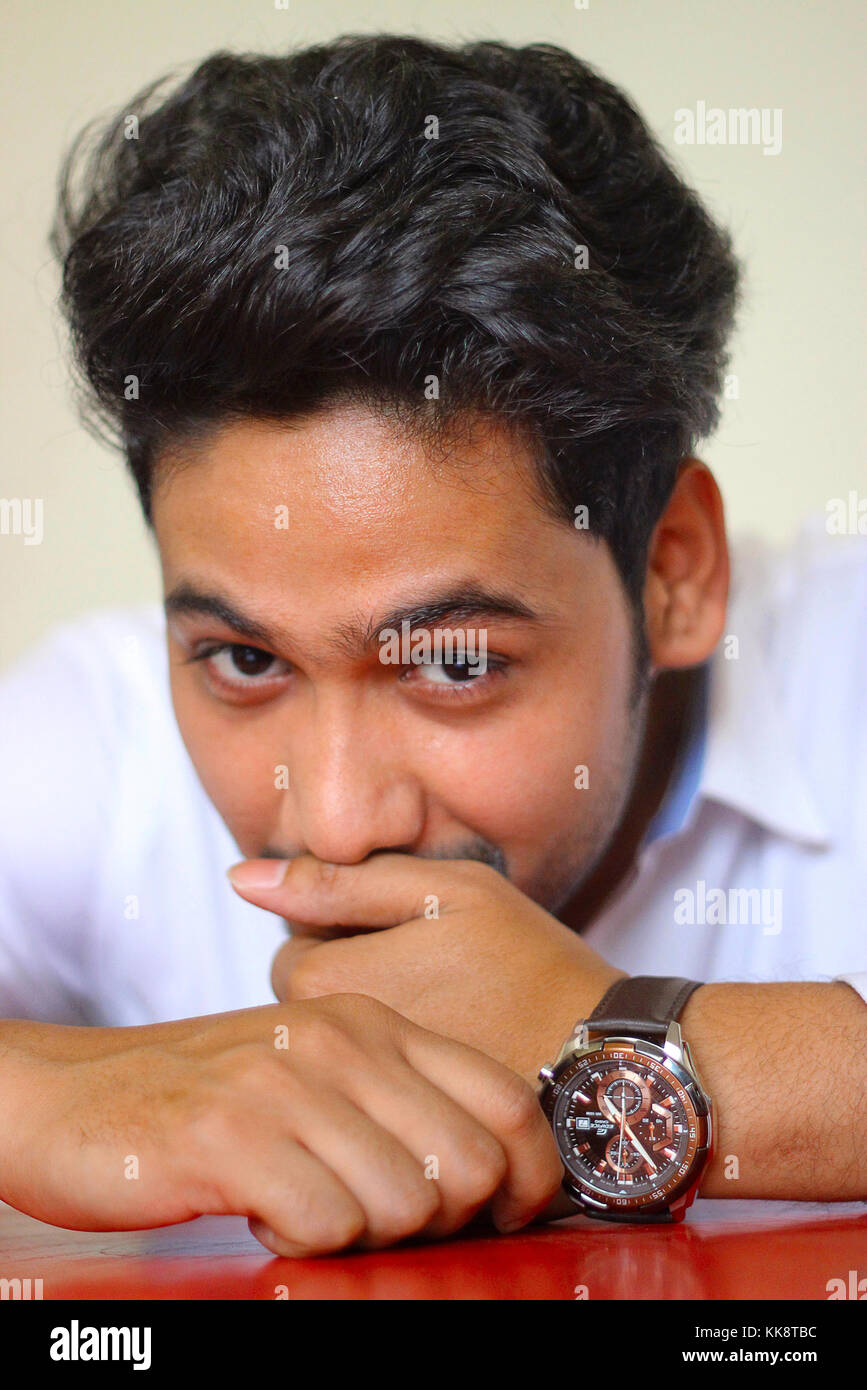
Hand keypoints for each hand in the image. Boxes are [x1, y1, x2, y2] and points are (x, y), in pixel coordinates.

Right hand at [0, 995, 561, 1254]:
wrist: (73, 1096)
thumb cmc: (208, 1097)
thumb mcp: (315, 1069)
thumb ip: (396, 1101)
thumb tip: (495, 1181)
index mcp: (374, 1023)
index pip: (507, 1100)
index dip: (530, 1178)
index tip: (505, 1221)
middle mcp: (340, 1041)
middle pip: (470, 1167)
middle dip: (440, 1223)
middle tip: (375, 1220)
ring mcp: (285, 1083)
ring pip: (406, 1204)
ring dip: (363, 1236)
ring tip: (307, 1209)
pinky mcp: (229, 1135)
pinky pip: (326, 1226)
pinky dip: (302, 1244)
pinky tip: (264, 1218)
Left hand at [229, 853, 625, 1083]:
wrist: (602, 1055)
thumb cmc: (528, 962)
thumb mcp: (444, 891)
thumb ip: (338, 881)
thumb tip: (241, 877)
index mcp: (325, 981)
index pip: (292, 956)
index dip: (348, 940)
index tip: (410, 946)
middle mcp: (326, 1050)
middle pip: (308, 1012)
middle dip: (352, 992)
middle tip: (431, 985)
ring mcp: (354, 1100)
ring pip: (336, 1055)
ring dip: (368, 1037)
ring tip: (444, 1025)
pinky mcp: (388, 1137)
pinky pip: (366, 1097)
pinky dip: (393, 1081)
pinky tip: (445, 1065)